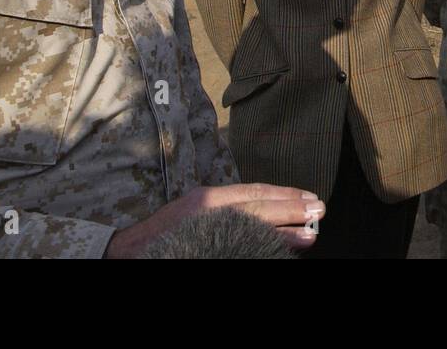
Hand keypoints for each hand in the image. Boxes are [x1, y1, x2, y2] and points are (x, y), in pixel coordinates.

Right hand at [105, 183, 323, 257]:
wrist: (127, 251)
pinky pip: (236, 250)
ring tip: (309, 236)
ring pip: (251, 230)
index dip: (283, 194)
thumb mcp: (194, 210)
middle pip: (257, 209)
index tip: (308, 196)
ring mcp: (206, 231)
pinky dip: (258, 249)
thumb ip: (224, 207)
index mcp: (207, 198)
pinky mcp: (204, 247)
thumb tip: (262, 212)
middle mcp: (208, 211)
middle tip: (319, 211)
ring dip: (282, 234)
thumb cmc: (164, 232)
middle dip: (290, 210)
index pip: (252, 192)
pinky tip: (277, 253)